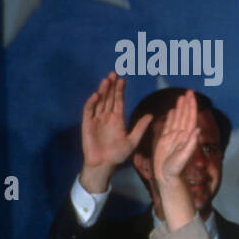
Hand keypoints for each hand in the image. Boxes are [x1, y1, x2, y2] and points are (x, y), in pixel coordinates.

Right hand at [80, 72, 151, 190]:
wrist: (104, 165)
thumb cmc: (118, 155)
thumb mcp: (133, 141)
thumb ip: (140, 127)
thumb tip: (151, 116)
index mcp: (118, 119)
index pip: (119, 101)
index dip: (120, 90)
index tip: (123, 79)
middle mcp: (107, 117)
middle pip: (109, 98)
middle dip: (111, 86)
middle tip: (113, 73)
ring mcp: (96, 120)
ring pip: (100, 102)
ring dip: (102, 91)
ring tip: (107, 80)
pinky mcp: (87, 125)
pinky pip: (89, 111)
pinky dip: (92, 103)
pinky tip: (97, 95)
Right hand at [152, 91, 200, 186]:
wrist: (167, 178)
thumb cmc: (176, 170)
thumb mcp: (183, 157)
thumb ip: (190, 144)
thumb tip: (197, 130)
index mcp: (187, 137)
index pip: (190, 118)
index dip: (192, 106)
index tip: (192, 96)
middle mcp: (181, 135)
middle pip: (185, 116)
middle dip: (187, 104)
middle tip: (189, 91)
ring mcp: (173, 137)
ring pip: (177, 119)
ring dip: (179, 108)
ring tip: (181, 98)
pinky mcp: (165, 141)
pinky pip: (168, 126)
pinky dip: (171, 118)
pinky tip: (171, 111)